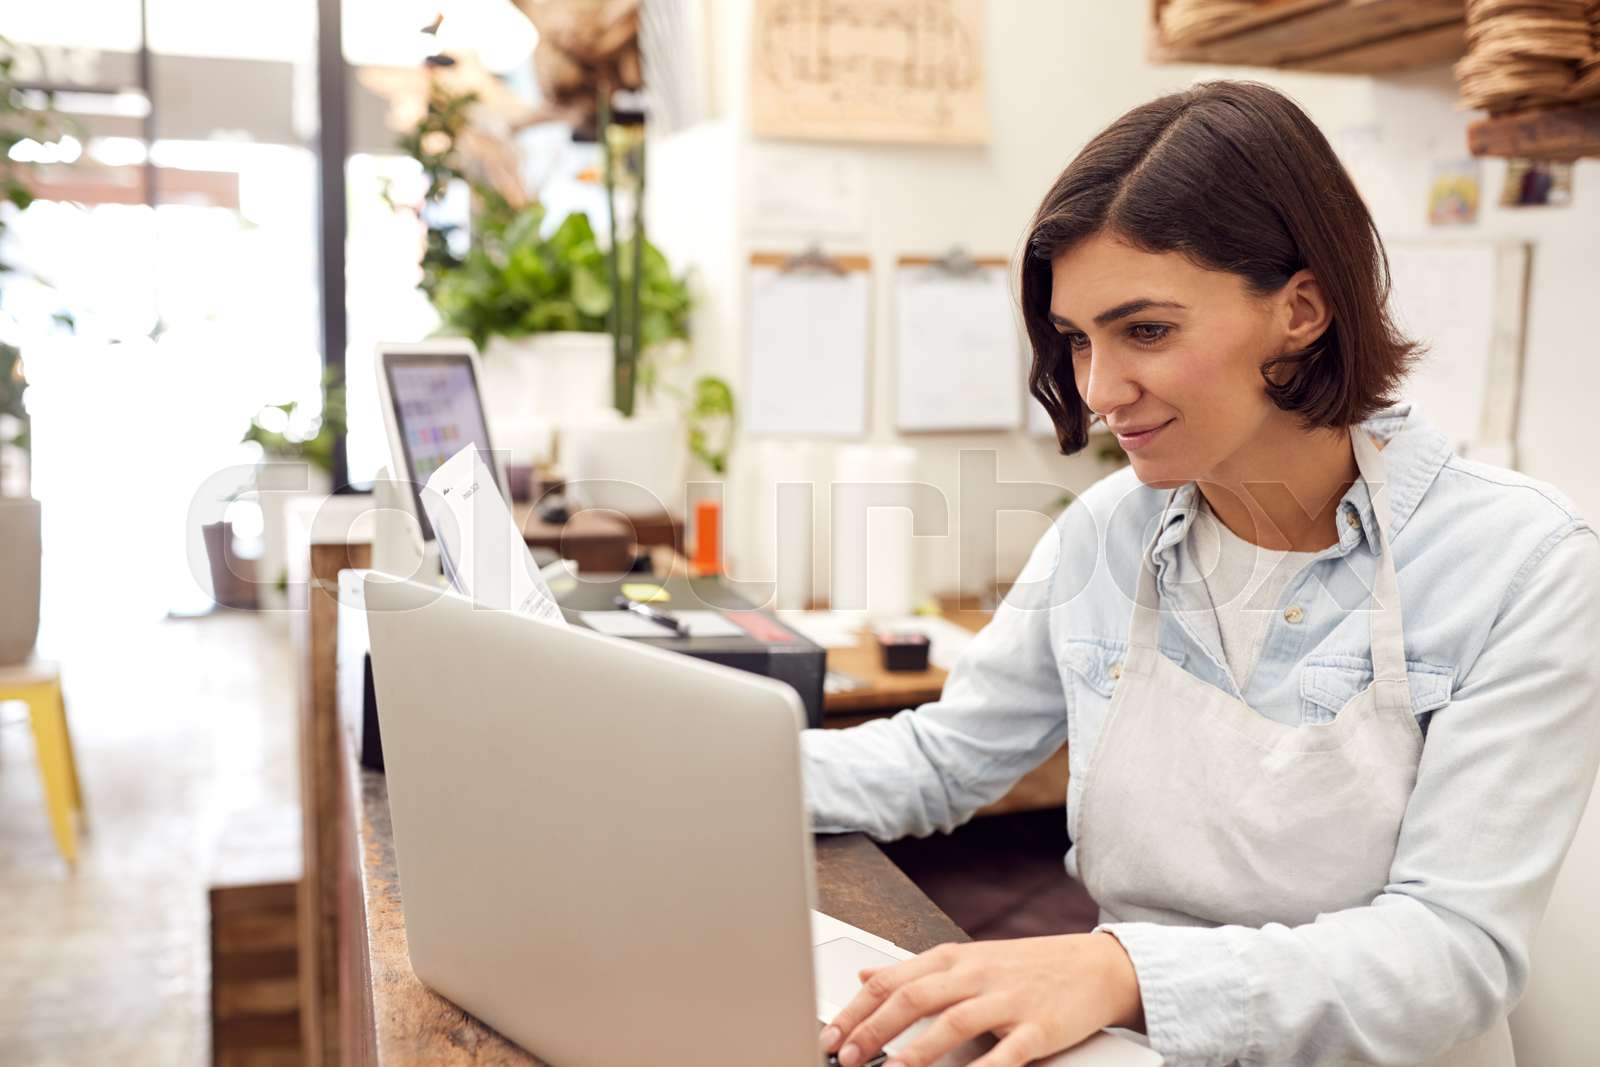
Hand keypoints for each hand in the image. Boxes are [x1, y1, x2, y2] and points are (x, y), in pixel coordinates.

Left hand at [818, 932, 1142, 1066]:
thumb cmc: (1025, 968)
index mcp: (953, 959)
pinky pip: (1005, 1052)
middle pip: (913, 998)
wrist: (1094, 967)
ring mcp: (1006, 1000)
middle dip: (874, 1029)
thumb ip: (915, 971)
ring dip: (916, 1051)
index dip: (857, 1009)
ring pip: (952, 1022)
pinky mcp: (1037, 1028)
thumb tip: (865, 977)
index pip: (892, 980)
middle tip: (846, 1055)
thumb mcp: (966, 960)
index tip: (831, 1036)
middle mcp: (975, 975)